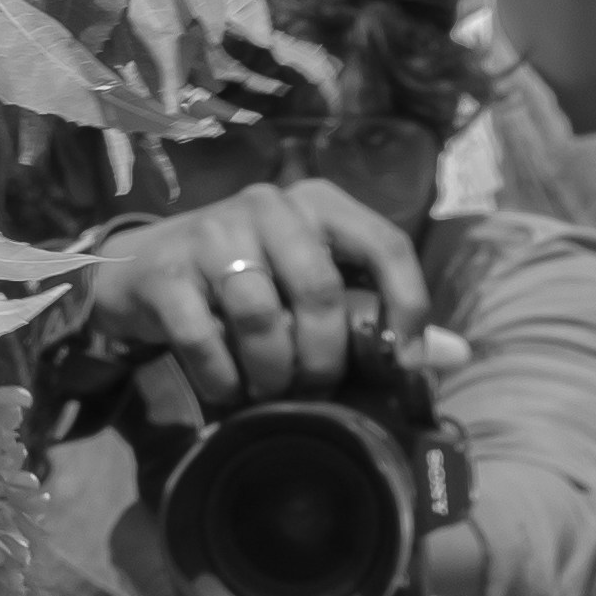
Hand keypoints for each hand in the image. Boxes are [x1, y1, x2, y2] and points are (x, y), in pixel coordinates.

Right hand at [77, 179, 432, 411]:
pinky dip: (222, 377)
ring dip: (271, 372)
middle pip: (319, 290)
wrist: (139, 272)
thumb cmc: (244, 282)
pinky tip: (226, 389)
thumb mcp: (311, 290)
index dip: (406, 306)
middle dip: (324, 357)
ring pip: (261, 315)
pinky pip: (203, 337)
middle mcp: (269, 204)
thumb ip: (379, 319)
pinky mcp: (166, 270)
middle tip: (313, 388)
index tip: (404, 363)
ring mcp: (212, 230)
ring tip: (267, 391)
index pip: (385, 243)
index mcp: (319, 204)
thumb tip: (456, 354)